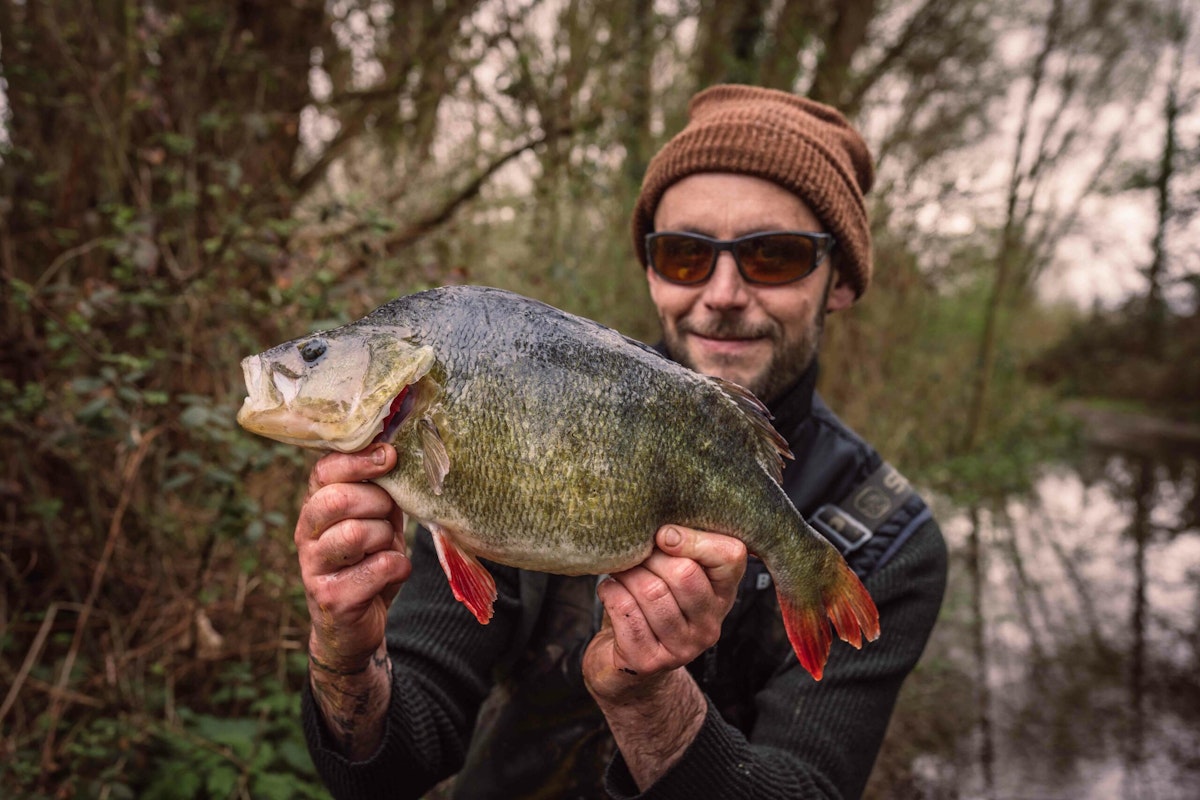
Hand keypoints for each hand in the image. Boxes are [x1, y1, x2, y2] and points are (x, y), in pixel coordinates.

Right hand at [295, 443, 410, 673]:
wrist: (356, 628)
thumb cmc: (369, 564)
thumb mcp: (376, 523)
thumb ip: (381, 493)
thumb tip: (395, 453)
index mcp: (315, 508)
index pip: (324, 471)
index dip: (357, 460)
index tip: (389, 457)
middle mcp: (306, 535)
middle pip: (338, 499)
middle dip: (378, 503)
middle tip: (387, 518)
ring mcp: (313, 568)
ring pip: (358, 533)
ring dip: (386, 539)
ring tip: (385, 549)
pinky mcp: (331, 598)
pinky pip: (379, 567)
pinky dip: (398, 567)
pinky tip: (391, 573)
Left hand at [582, 525, 745, 788]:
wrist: (627, 665)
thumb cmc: (649, 599)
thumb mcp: (673, 569)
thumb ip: (678, 540)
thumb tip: (655, 501)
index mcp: (724, 593)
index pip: (730, 556)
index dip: (693, 539)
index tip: (663, 533)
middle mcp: (710, 624)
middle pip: (684, 573)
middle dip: (649, 555)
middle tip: (631, 549)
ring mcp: (682, 648)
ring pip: (651, 591)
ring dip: (626, 572)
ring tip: (618, 567)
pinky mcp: (649, 662)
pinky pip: (625, 611)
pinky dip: (610, 591)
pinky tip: (610, 588)